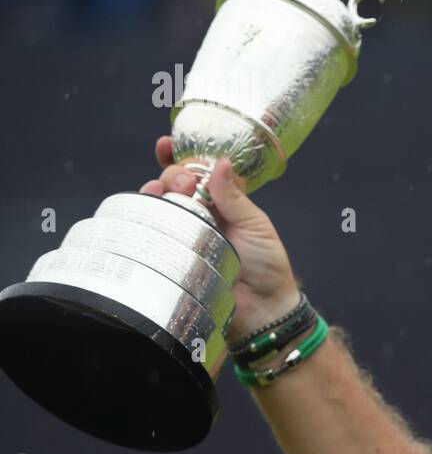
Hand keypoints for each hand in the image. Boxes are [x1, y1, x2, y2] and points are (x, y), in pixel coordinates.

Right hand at [140, 136, 300, 342]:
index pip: (197, 172)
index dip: (180, 156)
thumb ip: (235, 196)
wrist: (262, 310)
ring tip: (160, 191)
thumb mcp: (255, 225)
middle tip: (186, 184)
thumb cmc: (266, 266)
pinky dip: (142, 219)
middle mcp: (198, 215)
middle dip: (173, 174)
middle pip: (173, 184)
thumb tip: (220, 162)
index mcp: (221, 202)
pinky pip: (150, 235)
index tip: (166, 144)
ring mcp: (182, 235)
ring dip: (154, 191)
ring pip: (157, 205)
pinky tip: (144, 209)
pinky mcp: (170, 257)